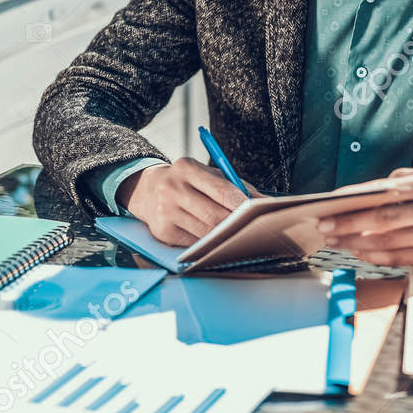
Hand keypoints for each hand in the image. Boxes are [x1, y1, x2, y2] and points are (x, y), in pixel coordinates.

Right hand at [119, 157, 248, 245]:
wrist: (148, 190)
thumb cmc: (187, 182)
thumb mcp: (208, 175)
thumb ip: (237, 186)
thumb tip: (264, 201)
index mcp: (186, 168)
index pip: (221, 190)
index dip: (242, 205)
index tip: (257, 213)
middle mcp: (173, 188)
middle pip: (214, 215)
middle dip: (236, 224)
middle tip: (253, 230)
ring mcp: (166, 211)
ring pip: (205, 232)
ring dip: (225, 237)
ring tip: (239, 236)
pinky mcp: (162, 231)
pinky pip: (194, 243)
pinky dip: (208, 244)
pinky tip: (216, 241)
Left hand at [316, 168, 412, 266]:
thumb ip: (395, 184)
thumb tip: (358, 197)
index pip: (386, 195)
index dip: (356, 202)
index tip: (332, 205)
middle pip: (384, 221)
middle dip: (349, 225)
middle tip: (326, 227)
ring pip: (387, 243)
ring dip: (356, 243)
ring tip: (335, 240)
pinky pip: (397, 258)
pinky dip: (374, 256)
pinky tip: (357, 251)